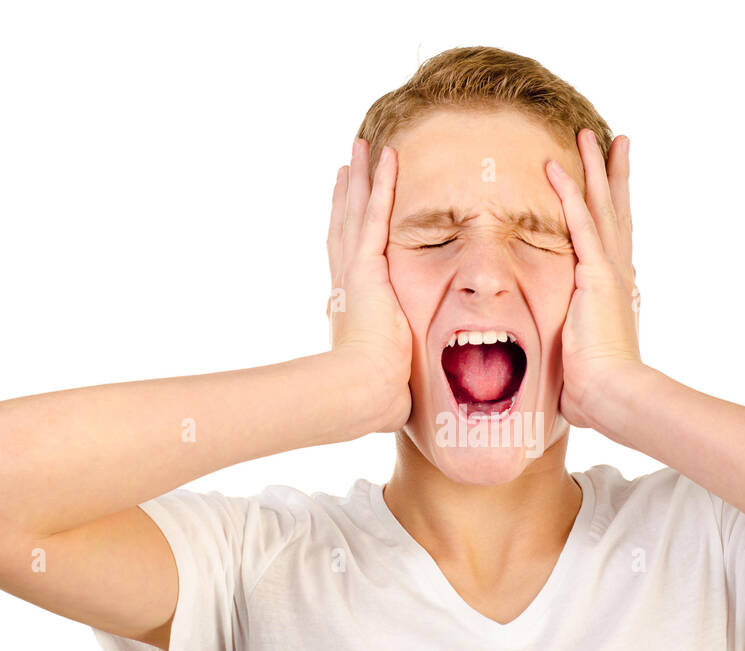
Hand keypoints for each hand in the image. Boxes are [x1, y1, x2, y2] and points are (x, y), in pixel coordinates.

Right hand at [326, 138, 412, 432]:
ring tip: (363, 149)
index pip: (348, 263)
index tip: (347, 214)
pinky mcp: (366, 267)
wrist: (360, 393)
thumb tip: (400, 407)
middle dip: (347, 197)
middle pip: (344, 228)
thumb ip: (391, 382)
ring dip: (361, 179)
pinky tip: (388, 157)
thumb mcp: (385, 383)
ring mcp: (354, 272)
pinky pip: (377, 215)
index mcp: (351, 309)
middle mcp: (346, 285)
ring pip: (357, 214)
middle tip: (348, 166)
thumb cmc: (373, 399)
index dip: (346, 235)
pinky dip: (382, 185)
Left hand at [545, 130, 642, 428]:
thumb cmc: (596, 392)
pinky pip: (578, 223)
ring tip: (587, 135)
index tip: (614, 188)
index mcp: (615, 294)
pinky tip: (555, 165)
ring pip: (601, 207)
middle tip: (615, 142)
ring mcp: (609, 272)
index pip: (613, 241)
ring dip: (593, 169)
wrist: (613, 396)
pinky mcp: (595, 274)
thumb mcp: (583, 362)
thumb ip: (577, 351)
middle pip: (616, 213)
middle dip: (615, 175)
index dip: (613, 211)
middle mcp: (618, 276)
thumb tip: (567, 365)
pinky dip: (568, 193)